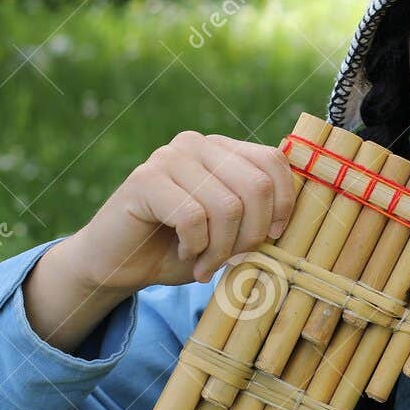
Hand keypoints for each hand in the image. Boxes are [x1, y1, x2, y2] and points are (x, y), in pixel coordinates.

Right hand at [58, 129, 296, 292]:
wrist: (118, 265)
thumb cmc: (179, 249)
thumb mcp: (230, 232)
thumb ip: (258, 216)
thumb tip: (291, 220)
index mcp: (222, 149)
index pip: (273, 161)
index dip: (283, 205)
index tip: (271, 238)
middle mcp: (197, 144)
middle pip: (256, 185)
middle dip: (252, 235)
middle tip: (231, 259)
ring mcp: (169, 157)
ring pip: (227, 206)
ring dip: (221, 249)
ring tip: (205, 262)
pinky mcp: (144, 179)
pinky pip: (192, 217)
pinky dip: (194, 247)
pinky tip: (183, 252)